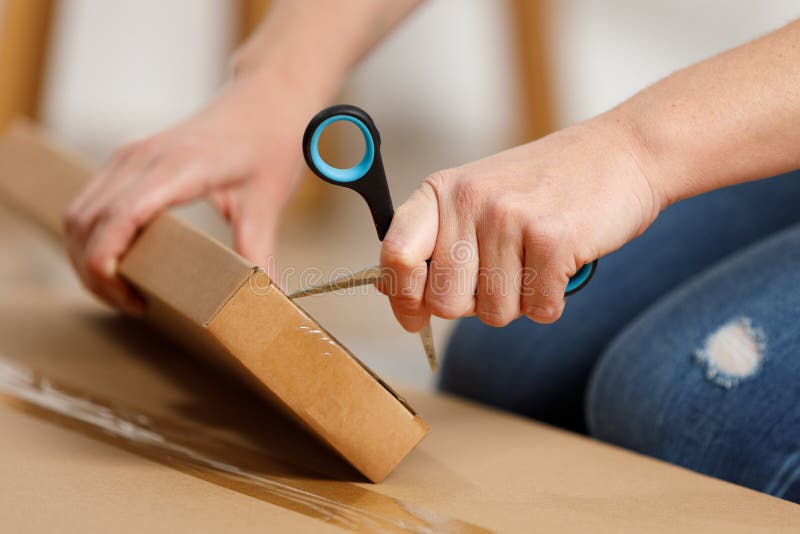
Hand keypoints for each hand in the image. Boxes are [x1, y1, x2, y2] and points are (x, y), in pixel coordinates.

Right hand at [64, 73, 323, 314]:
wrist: (265, 99)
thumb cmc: (268, 145)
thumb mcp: (267, 202)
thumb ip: (260, 252)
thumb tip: (270, 299)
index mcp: (179, 167)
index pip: (119, 217)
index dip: (106, 262)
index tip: (128, 297)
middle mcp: (142, 158)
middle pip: (86, 221)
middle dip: (94, 272)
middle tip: (131, 305)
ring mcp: (129, 156)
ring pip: (79, 213)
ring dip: (86, 256)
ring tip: (123, 290)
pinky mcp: (128, 160)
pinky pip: (90, 203)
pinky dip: (92, 237)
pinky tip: (121, 262)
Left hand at [379, 113, 662, 330]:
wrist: (620, 153)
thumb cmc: (544, 186)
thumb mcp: (477, 196)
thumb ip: (437, 242)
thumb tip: (397, 298)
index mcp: (441, 191)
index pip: (395, 256)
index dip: (402, 297)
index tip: (415, 314)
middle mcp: (470, 200)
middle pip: (445, 301)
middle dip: (473, 304)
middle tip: (502, 274)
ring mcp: (511, 218)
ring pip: (494, 313)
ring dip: (518, 302)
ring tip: (534, 261)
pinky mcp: (554, 239)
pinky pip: (539, 310)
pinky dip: (552, 301)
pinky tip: (560, 267)